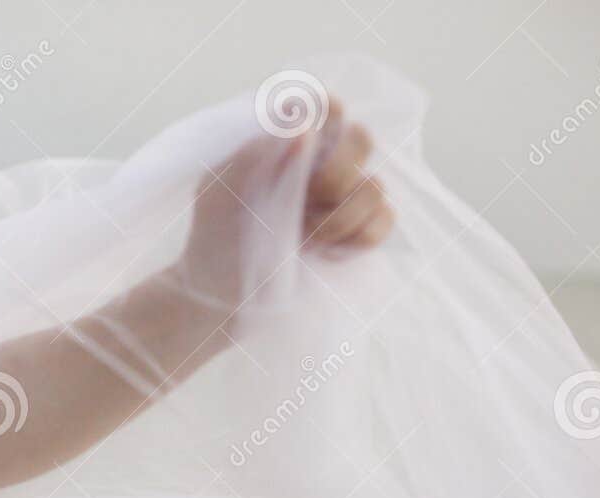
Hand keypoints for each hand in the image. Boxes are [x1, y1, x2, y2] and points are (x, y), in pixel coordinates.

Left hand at [173, 91, 394, 316]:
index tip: (304, 147)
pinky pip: (384, 219)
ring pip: (375, 186)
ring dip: (341, 218)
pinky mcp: (360, 227)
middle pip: (361, 138)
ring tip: (305, 238)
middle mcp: (321, 160)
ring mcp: (345, 194)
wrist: (221, 290)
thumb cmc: (215, 234)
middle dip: (336, 176)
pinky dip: (358, 238)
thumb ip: (253, 156)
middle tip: (304, 203)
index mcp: (287, 138)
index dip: (325, 120)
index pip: (324, 104)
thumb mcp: (217, 193)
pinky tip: (325, 251)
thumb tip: (304, 130)